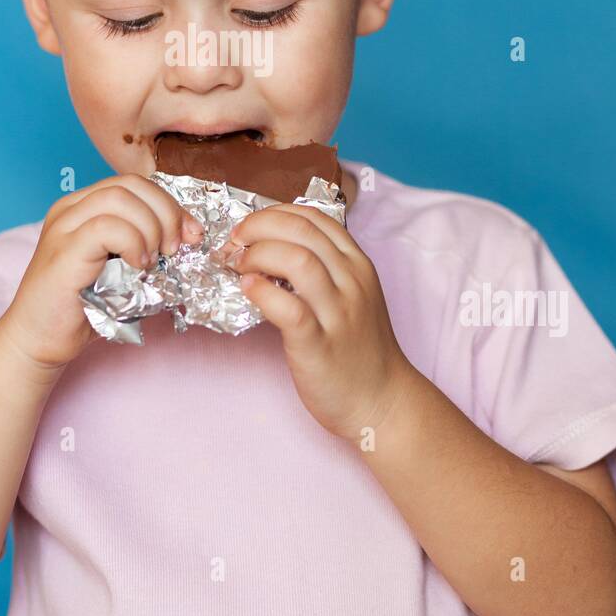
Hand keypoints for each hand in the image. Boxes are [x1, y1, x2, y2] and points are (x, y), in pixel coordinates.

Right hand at [0, 175, 203, 369]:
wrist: (39, 340)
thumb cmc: (83, 308)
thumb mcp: (123, 268)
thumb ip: (146, 245)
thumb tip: (188, 236)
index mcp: (83, 207)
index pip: (135, 184)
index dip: (169, 204)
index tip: (191, 234)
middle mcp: (70, 209)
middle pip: (130, 184)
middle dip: (166, 212)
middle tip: (174, 249)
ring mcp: (63, 227)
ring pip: (119, 198)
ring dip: (150, 228)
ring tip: (153, 262)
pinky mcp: (63, 251)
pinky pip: (105, 227)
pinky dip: (133, 243)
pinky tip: (138, 266)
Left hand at [224, 204, 410, 442]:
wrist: (382, 401)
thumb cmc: (359, 348)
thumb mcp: (352, 295)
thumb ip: (323, 268)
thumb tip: (271, 247)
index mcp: (357, 264)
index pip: (313, 216)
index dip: (272, 213)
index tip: (249, 227)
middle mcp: (351, 281)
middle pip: (300, 230)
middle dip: (257, 227)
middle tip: (233, 243)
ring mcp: (338, 313)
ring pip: (297, 260)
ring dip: (257, 255)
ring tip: (239, 267)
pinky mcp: (319, 345)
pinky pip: (289, 308)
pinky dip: (263, 293)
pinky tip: (249, 291)